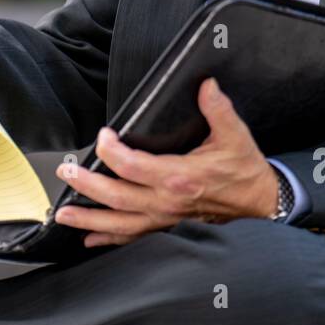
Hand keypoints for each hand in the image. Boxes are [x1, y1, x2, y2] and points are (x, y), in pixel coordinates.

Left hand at [53, 77, 280, 246]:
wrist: (261, 202)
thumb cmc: (245, 170)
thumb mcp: (235, 135)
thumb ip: (218, 108)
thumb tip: (206, 85)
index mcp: (180, 177)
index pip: (134, 166)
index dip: (112, 152)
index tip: (102, 135)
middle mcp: (168, 202)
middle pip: (117, 197)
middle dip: (87, 184)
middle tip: (66, 170)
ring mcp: (166, 219)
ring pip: (120, 223)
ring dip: (90, 219)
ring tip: (63, 213)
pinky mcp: (168, 228)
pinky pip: (134, 238)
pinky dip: (110, 240)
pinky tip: (90, 238)